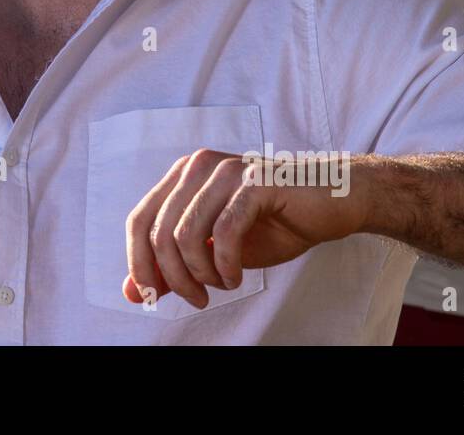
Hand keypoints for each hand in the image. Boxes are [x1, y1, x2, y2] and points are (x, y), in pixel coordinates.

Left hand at [122, 149, 363, 309]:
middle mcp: (198, 166)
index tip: (150, 295)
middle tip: (197, 298)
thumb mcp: (214, 251)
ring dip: (201, 274)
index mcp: (183, 176)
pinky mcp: (255, 182)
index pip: (139, 220)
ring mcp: (226, 171)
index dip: (138, 262)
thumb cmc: (273, 223)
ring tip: (222, 284)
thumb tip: (131, 292)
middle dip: (173, 277)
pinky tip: (237, 275)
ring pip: (186, 234)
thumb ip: (172, 267)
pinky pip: (224, 232)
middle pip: (159, 231)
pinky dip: (225, 264)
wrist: (332, 203)